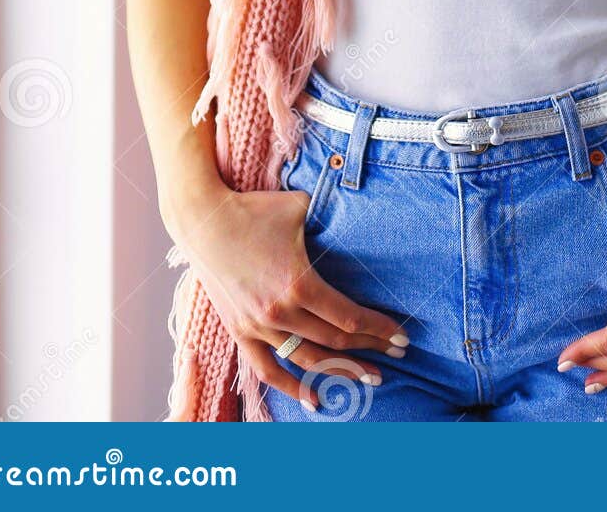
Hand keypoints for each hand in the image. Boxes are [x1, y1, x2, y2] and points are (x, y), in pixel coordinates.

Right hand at [176, 182, 408, 409]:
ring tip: (371, 377)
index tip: (403, 335)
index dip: (379, 328)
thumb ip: (330, 220)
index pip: (348, 317)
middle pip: (334, 340)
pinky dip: (291, 387)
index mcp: (298, 283)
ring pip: (307, 358)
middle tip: (398, 353)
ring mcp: (257, 325)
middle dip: (371, 348)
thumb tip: (358, 219)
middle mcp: (279, 311)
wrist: (204, 220)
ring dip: (342, 371)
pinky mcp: (240, 331)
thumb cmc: (256, 209)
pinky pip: (267, 369)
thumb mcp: (300, 206)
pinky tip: (316, 400)